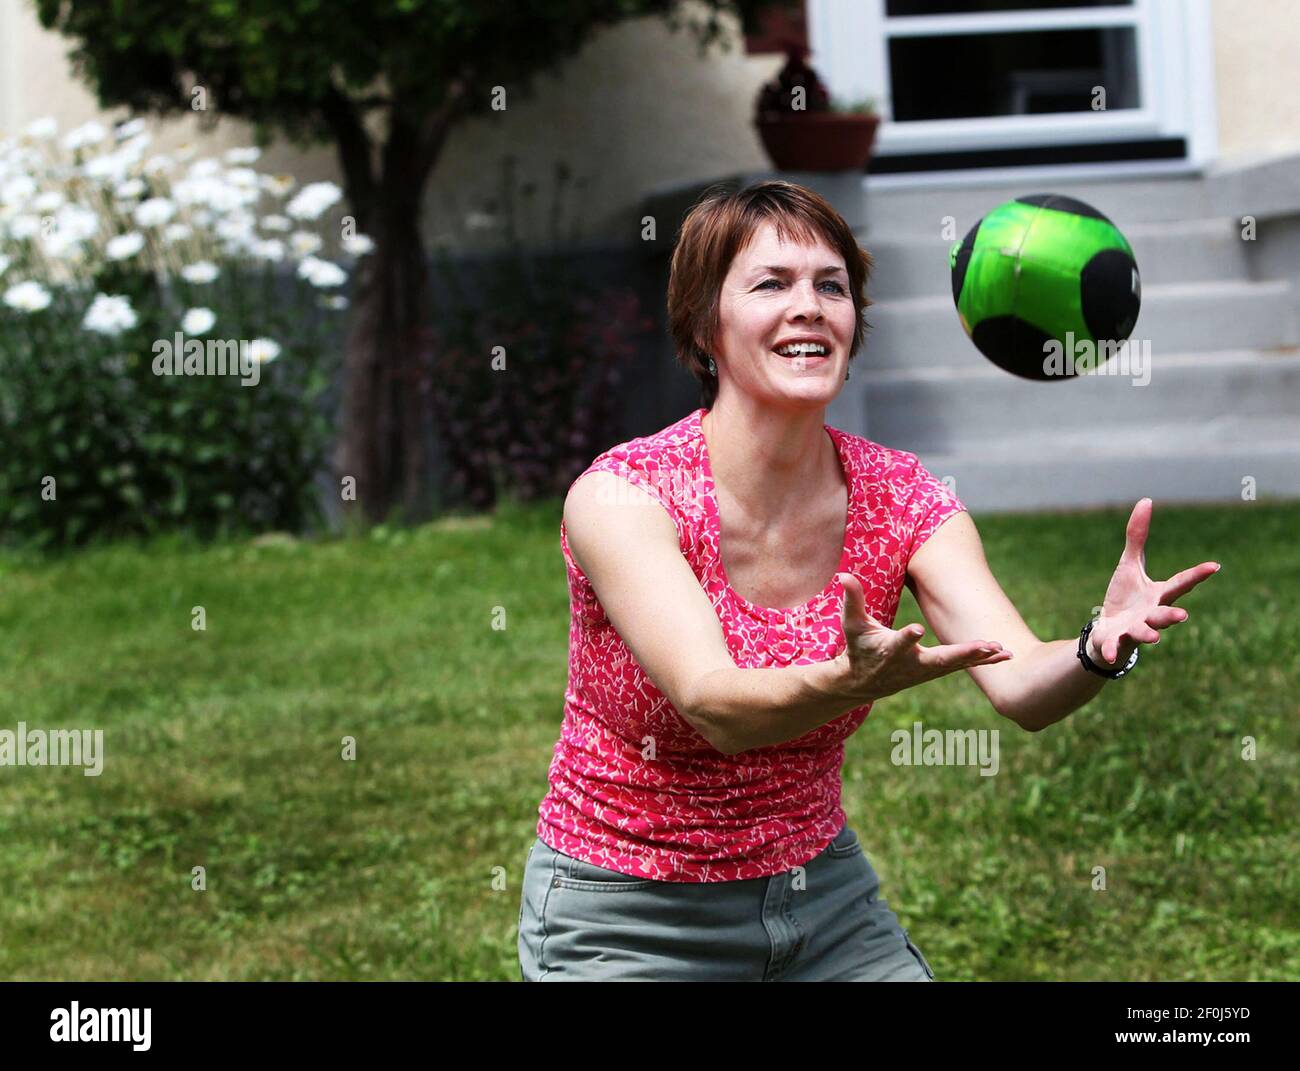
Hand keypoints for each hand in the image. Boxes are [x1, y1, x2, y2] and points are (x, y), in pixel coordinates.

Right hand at [836, 572, 1013, 702]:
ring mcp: (926, 670)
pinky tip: (1005, 655)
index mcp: (889, 649)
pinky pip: (962, 666)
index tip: (917, 629)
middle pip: (939, 659)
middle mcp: (911, 662)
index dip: (907, 636)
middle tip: (984, 646)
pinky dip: (983, 661)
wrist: (864, 682)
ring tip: (1003, 650)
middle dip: (961, 653)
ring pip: (956, 664)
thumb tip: (843, 575)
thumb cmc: (858, 647)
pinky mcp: (936, 671)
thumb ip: (852, 599)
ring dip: (979, 657)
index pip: (899, 642)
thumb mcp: (852, 624)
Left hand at [1088, 498, 1220, 666]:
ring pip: (1144, 632)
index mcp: (1158, 595)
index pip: (1180, 584)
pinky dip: (1111, 650)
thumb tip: (1146, 500)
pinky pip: (1113, 647)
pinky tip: (1108, 654)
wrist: (1106, 631)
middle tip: (1183, 616)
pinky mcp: (1114, 641)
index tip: (1214, 566)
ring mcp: (1133, 629)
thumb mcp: (1129, 565)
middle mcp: (1150, 614)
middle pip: (1165, 614)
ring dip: (1149, 634)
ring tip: (1153, 636)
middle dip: (1173, 616)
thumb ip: (1137, 538)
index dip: (1197, 575)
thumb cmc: (1124, 598)